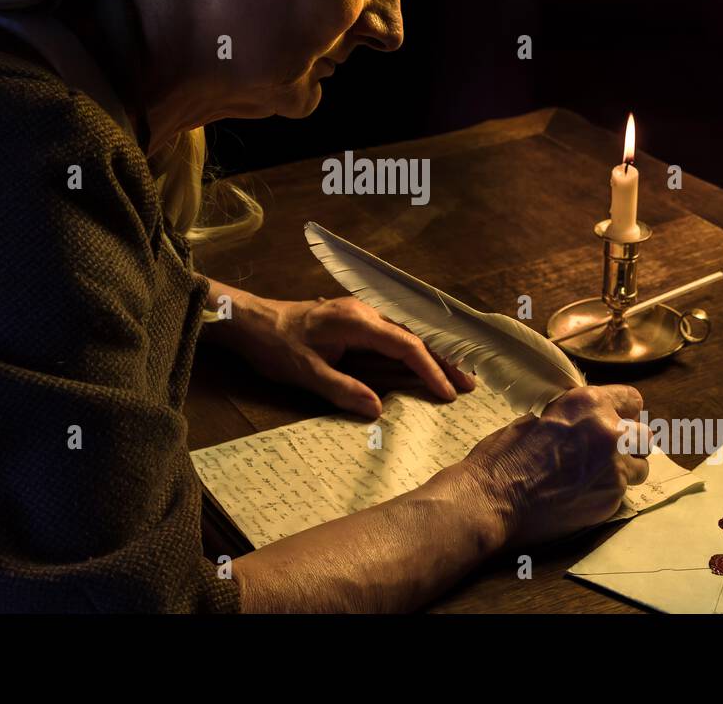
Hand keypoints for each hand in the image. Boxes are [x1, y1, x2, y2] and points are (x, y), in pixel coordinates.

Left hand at [206, 292, 475, 418]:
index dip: (430, 371)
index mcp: (357, 321)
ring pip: (408, 332)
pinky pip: (394, 333)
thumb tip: (378, 411)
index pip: (406, 346)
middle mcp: (366, 311)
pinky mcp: (356, 319)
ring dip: (433, 353)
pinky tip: (426, 361)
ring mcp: (362, 312)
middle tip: (471, 385)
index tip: (448, 395)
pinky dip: (415, 349)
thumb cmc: (275, 346)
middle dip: (444, 360)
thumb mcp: (306, 373)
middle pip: (415, 335)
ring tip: (459, 374)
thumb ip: (343, 390)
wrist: (252, 321)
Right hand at [459, 384, 652, 549]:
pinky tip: (580, 495)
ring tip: (594, 476)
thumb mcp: (536, 418)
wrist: (493, 499)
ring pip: (639, 468)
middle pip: (643, 436)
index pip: (631, 399)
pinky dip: (606, 493)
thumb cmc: (503, 456)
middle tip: (608, 451)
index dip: (626, 410)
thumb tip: (581, 422)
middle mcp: (609, 433)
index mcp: (589, 404)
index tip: (622, 418)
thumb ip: (570, 418)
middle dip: (629, 442)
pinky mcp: (610, 500)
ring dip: (623, 470)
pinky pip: (621, 494)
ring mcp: (614, 469)